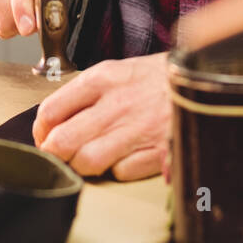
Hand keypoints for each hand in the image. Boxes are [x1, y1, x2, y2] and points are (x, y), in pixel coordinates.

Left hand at [33, 52, 169, 180]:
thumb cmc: (158, 76)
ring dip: (82, 165)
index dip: (41, 130)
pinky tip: (121, 157)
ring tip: (88, 158)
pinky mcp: (156, 151)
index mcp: (102, 79)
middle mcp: (115, 105)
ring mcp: (136, 130)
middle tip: (59, 154)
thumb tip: (55, 117)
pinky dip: (116, 170)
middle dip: (55, 153)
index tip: (44, 136)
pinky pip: (119, 172)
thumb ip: (86, 91)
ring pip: (86, 161)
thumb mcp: (118, 69)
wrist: (202, 79)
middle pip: (63, 141)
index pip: (51, 110)